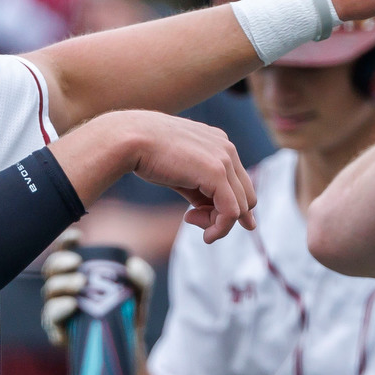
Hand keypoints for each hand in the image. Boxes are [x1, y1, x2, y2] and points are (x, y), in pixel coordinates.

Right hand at [40, 228, 153, 347]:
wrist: (129, 345)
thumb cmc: (128, 312)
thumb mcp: (140, 292)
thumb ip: (142, 277)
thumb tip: (133, 264)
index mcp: (78, 273)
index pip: (64, 252)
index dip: (65, 241)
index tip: (77, 236)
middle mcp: (64, 290)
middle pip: (51, 270)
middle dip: (60, 263)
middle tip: (77, 263)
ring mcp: (59, 310)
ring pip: (49, 292)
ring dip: (61, 284)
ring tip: (80, 284)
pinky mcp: (59, 332)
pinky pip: (50, 319)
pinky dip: (58, 310)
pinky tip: (72, 305)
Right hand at [51, 109, 256, 243]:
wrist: (129, 139)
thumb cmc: (146, 154)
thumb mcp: (180, 173)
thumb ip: (200, 190)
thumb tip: (212, 215)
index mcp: (219, 144)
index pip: (239, 182)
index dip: (227, 207)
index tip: (201, 217)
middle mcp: (227, 148)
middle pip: (245, 196)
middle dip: (224, 216)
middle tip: (192, 219)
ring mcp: (224, 159)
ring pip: (241, 206)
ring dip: (220, 224)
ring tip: (190, 221)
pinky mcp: (217, 173)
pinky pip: (232, 211)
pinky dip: (221, 228)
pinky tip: (205, 235)